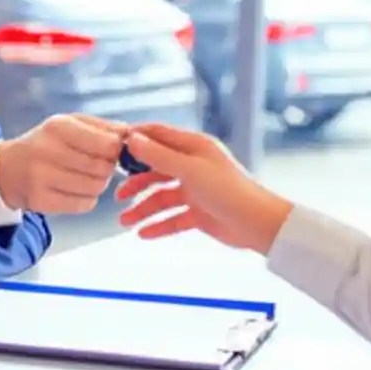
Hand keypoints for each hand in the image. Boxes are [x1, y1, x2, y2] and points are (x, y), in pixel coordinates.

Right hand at [0, 114, 127, 213]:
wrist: (9, 168)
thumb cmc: (49, 142)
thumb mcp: (72, 124)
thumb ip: (103, 127)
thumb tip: (131, 133)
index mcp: (59, 126)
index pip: (106, 144)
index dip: (117, 150)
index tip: (112, 150)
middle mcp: (47, 151)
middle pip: (103, 168)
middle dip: (108, 167)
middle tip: (98, 164)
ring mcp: (41, 178)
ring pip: (96, 188)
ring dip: (99, 184)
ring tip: (86, 175)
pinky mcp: (41, 201)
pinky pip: (84, 205)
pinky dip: (87, 199)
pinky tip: (75, 189)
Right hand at [116, 124, 293, 253]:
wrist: (258, 224)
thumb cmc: (228, 190)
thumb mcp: (190, 170)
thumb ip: (159, 156)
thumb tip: (132, 139)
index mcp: (194, 147)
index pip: (158, 135)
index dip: (136, 140)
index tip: (112, 148)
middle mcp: (193, 165)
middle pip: (156, 169)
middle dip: (136, 182)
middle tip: (117, 195)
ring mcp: (196, 190)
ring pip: (162, 197)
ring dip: (143, 208)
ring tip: (125, 222)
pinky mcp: (199, 213)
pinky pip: (173, 218)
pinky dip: (158, 225)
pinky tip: (143, 234)